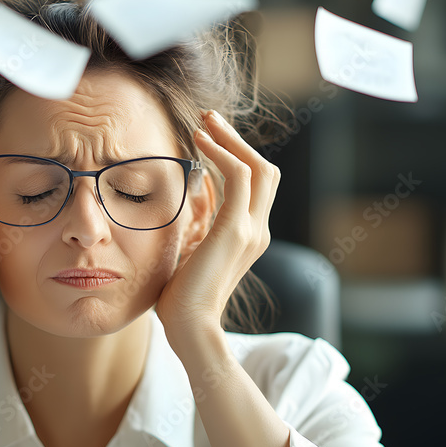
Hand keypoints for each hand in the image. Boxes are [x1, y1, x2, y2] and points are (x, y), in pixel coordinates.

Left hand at [155, 109, 280, 341]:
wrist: (190, 328)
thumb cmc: (180, 298)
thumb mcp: (191, 250)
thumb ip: (199, 222)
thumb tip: (195, 191)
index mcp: (248, 236)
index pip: (254, 185)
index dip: (235, 156)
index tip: (207, 137)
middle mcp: (257, 230)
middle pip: (264, 170)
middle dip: (237, 140)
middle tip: (209, 118)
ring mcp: (251, 230)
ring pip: (257, 167)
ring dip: (230, 139)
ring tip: (204, 121)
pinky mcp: (236, 230)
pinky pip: (237, 176)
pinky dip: (221, 152)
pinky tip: (199, 141)